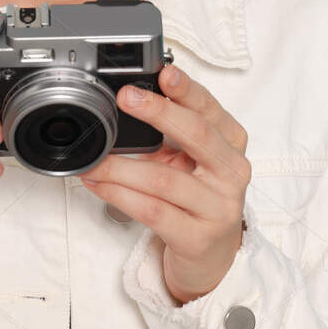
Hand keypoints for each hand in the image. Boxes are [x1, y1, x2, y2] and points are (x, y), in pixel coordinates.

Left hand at [81, 64, 249, 303]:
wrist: (212, 255)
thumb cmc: (197, 197)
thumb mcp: (190, 159)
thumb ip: (171, 132)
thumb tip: (128, 101)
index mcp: (231, 143)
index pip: (211, 110)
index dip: (187, 90)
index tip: (164, 72)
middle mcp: (232, 172)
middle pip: (197, 135)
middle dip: (158, 113)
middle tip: (125, 98)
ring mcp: (218, 207)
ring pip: (165, 179)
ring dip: (121, 166)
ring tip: (94, 159)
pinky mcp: (198, 237)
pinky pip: (153, 211)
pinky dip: (120, 195)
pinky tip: (100, 185)